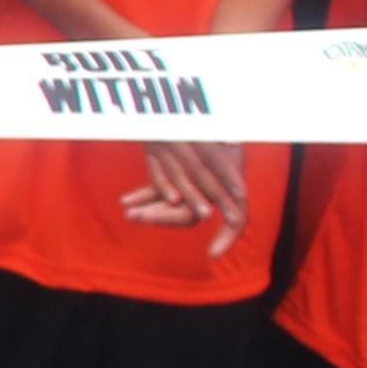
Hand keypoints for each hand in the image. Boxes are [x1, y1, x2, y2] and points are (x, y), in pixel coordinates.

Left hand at [121, 139, 253, 254]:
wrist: (202, 114)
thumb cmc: (223, 128)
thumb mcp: (231, 145)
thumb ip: (230, 168)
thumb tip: (241, 188)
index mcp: (230, 188)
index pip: (236, 220)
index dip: (228, 237)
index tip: (213, 253)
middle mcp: (210, 192)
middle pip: (190, 214)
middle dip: (165, 217)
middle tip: (142, 217)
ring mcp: (189, 185)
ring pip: (169, 207)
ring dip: (149, 211)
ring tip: (129, 214)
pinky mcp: (173, 175)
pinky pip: (157, 192)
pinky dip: (142, 197)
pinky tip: (124, 202)